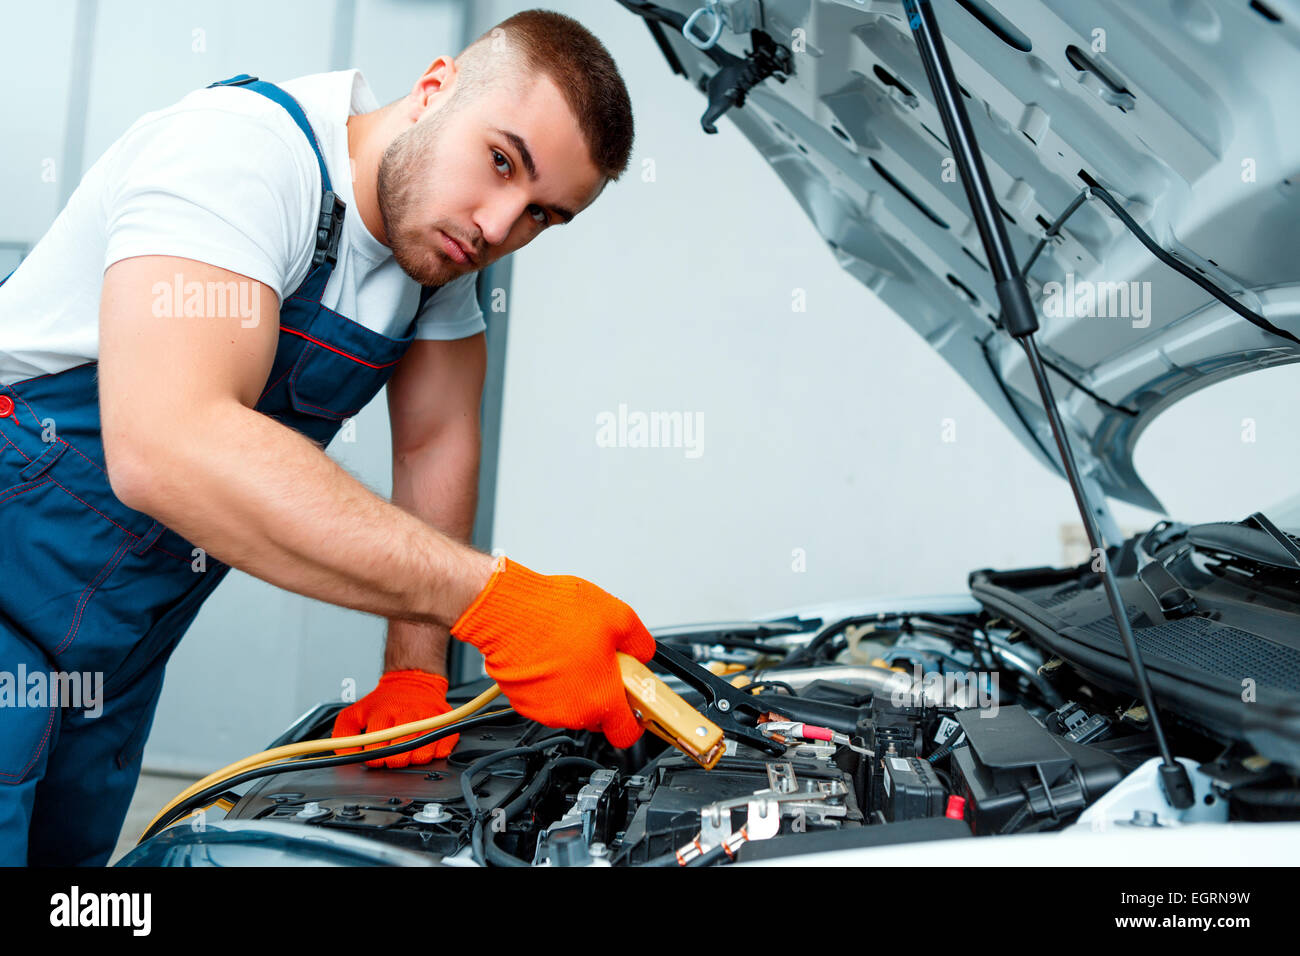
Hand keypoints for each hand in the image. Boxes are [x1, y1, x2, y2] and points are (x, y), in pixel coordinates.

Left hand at [331, 670, 457, 767]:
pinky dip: (434, 753)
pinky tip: (425, 747)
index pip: (377, 745)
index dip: (373, 756)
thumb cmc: (386, 700)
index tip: (373, 755)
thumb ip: (344, 733)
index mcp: (385, 712)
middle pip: (400, 753)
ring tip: (407, 752)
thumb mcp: (357, 711)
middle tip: (390, 755)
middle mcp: (408, 715)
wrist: (413, 679)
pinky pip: (443, 749)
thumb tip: (344, 753)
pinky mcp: (445, 724)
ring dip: (413, 759)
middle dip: (393, 760)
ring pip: (422, 754)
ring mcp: (429, 719)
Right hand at [450, 556, 654, 746]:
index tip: (635, 704)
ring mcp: (543, 710)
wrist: (507, 611)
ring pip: (571, 705)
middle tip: (601, 660)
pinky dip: (551, 682)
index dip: (635, 720)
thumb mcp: (619, 617)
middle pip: (598, 715)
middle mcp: (571, 713)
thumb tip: (644, 653)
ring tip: (571, 649)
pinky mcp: (521, 701)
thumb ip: (640, 643)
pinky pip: (546, 697)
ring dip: (576, 685)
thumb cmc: (556, 615)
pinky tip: (550, 653)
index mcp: (601, 700)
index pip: (627, 734)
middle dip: (603, 691)